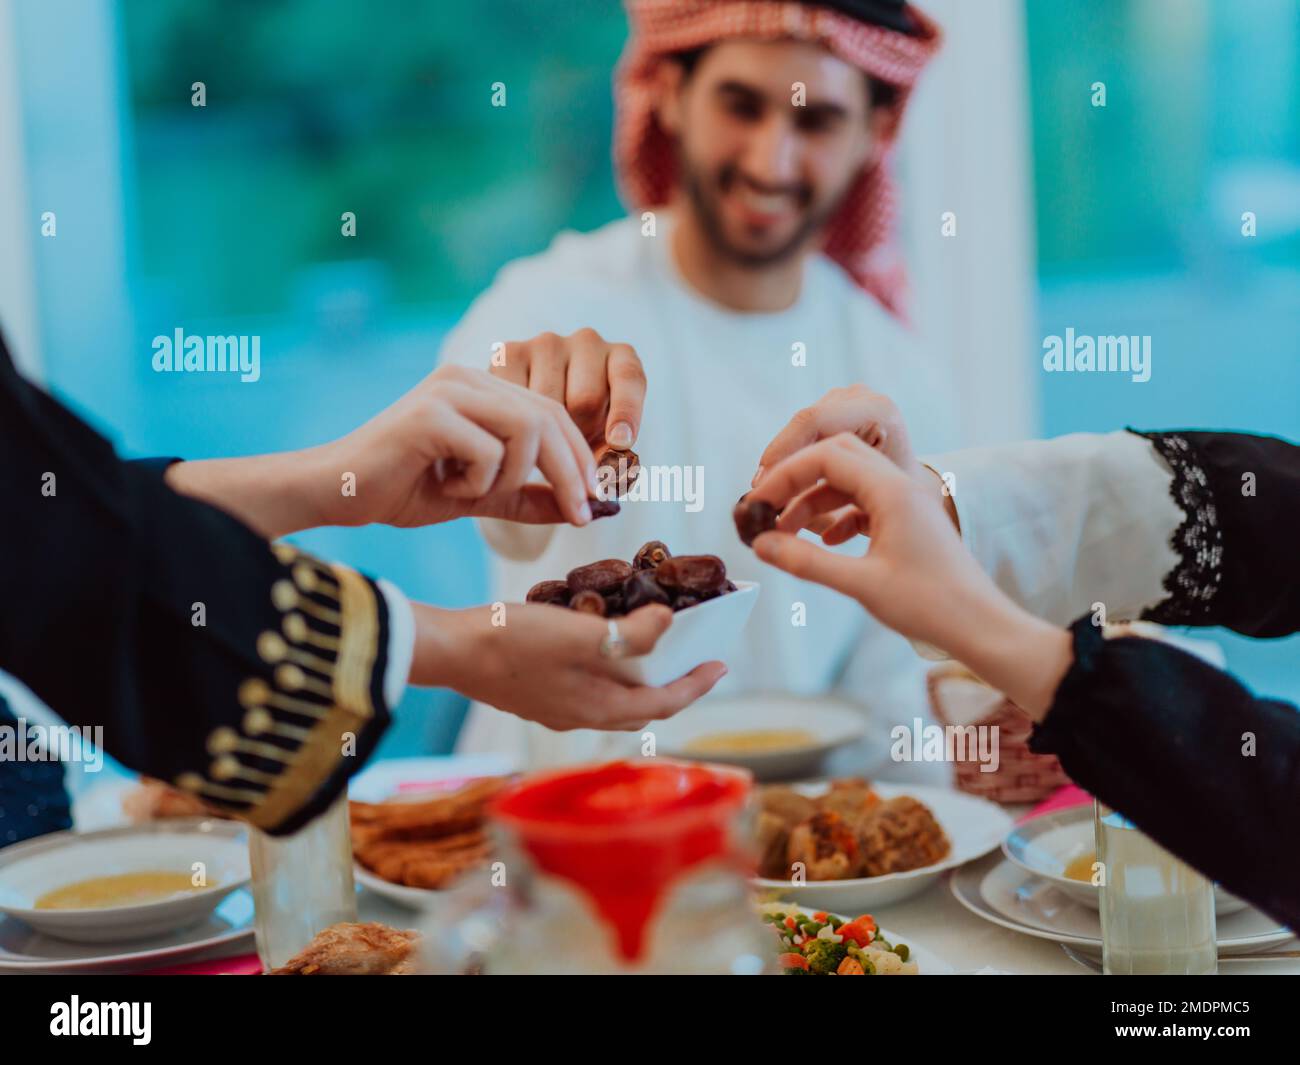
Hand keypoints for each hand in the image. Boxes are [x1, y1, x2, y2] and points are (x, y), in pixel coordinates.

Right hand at [320, 363, 599, 528]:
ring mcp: (448, 390)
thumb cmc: (405, 489)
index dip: (580, 458)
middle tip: (580, 514)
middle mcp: (467, 377)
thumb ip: (529, 497)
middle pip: (548, 418)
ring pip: (526, 431)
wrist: (340, 492)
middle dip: (571, 473)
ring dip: (514, 477)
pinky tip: (446, 486)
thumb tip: (586, 509)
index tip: (595, 501)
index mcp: (480, 386)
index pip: (552, 413)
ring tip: (475, 493)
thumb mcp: (482, 496)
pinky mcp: (430, 412)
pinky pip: (488, 451)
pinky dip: (478, 482)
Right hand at [411, 602, 726, 730]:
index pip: (664, 703)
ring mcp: (557, 708)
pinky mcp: (538, 694)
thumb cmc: (513, 642)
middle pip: (643, 706)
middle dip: (674, 684)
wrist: (449, 652)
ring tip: (657, 649)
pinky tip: (603, 647)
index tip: (721, 663)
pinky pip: (590, 687)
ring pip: (616, 698)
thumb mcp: (579, 633)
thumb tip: (670, 625)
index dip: (697, 683)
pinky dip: (611, 670)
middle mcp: (581, 716)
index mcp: (599, 707)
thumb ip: (630, 635)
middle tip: (696, 658)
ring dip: (642, 678)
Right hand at [491, 328, 645, 449]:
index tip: (621, 443)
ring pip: (548, 401)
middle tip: (569, 451)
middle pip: (586, 398)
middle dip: (578, 434)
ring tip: (542, 443)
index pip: (629, 378)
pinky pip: (515, 397)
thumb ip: (612, 461)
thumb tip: (608, 478)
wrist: (529, 420)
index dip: (626, 411)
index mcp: (621, 359)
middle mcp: (588, 342)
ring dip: (545, 432)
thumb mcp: (603, 448)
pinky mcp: (510, 351)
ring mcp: (547, 343)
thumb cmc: (580, 436)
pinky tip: (516, 431)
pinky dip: (516, 422)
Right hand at [748, 435, 1070, 716]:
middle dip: (798, 477)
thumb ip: (806, 561)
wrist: (982, 626)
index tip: (758, 501)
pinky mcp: (909, 522)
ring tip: (784, 531)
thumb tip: (761, 545)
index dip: (786, 475)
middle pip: (838, 456)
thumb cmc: (931, 606)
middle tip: (768, 505)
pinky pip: (864, 502)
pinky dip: (836, 514)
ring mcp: (907, 503)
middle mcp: (901, 487)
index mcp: (893, 491)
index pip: (827, 455)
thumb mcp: (860, 585)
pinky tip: (823, 541)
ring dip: (813, 499)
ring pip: (849, 480)